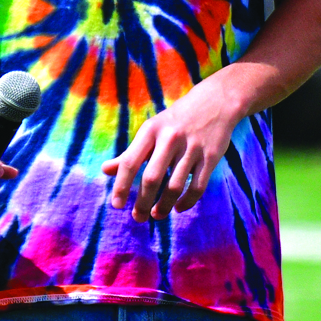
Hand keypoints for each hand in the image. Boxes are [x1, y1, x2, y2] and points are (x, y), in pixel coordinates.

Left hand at [103, 80, 238, 219]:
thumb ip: (130, 152)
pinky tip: (178, 208)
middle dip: (142, 202)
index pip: (130, 162)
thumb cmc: (176, 121)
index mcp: (151, 130)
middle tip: (138, 218)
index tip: (117, 205)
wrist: (215, 103)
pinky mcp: (210, 157)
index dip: (121, 186)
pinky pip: (197, 186)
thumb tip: (105, 170)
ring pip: (175, 186)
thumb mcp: (151, 130)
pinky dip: (187, 201)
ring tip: (156, 215)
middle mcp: (170, 138)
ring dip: (163, 206)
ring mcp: (192, 148)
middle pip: (152, 178)